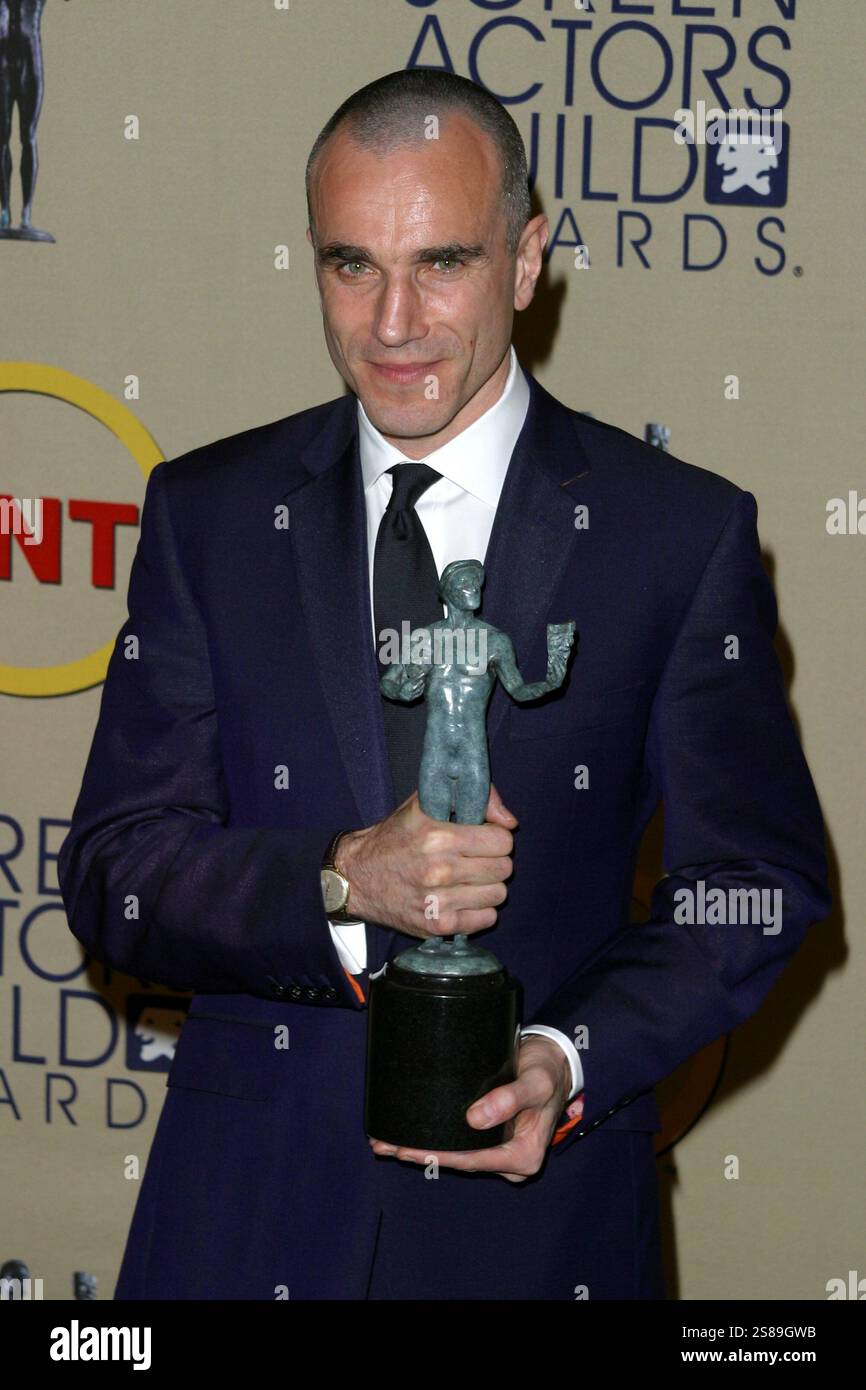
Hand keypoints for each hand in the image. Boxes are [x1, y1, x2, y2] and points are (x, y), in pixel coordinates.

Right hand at [335, 783, 516, 940]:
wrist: (356, 876)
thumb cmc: (394, 837)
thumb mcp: (425, 803)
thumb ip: (471, 798)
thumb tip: (509, 821)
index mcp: (438, 836)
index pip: (502, 841)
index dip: (496, 837)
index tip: (483, 838)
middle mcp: (439, 870)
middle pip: (504, 868)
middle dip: (494, 861)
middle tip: (476, 859)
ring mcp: (438, 902)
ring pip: (498, 895)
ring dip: (487, 886)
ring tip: (467, 879)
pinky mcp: (436, 926)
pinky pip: (486, 919)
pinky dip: (478, 910)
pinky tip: (461, 898)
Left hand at [368, 1035, 571, 1181]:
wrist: (554, 1063)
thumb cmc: (547, 1072)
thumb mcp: (535, 1083)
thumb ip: (509, 1099)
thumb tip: (475, 1119)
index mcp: (523, 1156)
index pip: (471, 1159)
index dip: (438, 1155)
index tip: (408, 1150)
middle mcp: (509, 1160)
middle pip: (459, 1160)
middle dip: (421, 1154)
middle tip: (384, 1146)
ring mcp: (499, 1151)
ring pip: (455, 1154)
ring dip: (422, 1149)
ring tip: (385, 1144)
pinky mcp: (491, 1138)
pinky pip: (460, 1143)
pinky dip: (434, 1140)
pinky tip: (409, 1137)